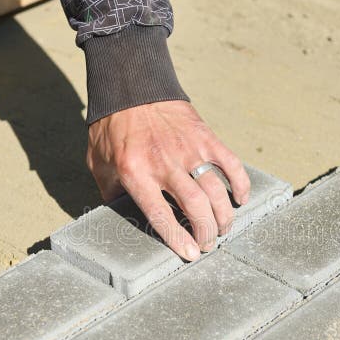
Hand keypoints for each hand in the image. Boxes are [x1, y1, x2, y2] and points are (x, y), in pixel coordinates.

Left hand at [86, 100, 250, 260]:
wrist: (130, 85)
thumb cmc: (111, 127)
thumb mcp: (98, 164)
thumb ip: (111, 192)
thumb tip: (121, 218)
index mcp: (136, 172)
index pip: (160, 214)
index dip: (178, 239)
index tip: (191, 255)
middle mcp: (164, 163)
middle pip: (195, 206)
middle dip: (206, 231)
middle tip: (208, 242)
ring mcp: (188, 148)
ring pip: (215, 190)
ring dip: (224, 214)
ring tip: (223, 228)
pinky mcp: (204, 136)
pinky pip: (229, 163)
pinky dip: (240, 183)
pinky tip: (240, 198)